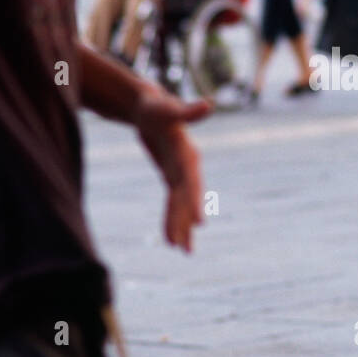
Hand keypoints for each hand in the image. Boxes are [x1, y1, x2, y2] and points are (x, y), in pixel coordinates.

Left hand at [132, 89, 212, 249]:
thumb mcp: (166, 109)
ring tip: (182, 251)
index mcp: (188, 154)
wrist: (148, 105)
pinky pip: (172, 201)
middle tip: (186, 249)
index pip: (192, 181)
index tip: (198, 223)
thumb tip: (209, 105)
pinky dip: (171, 218)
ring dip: (181, 227)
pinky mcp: (171, 175)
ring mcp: (180, 172)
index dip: (194, 201)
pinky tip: (171, 238)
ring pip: (180, 204)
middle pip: (187, 198)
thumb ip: (187, 111)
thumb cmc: (156, 106)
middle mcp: (188, 166)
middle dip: (186, 222)